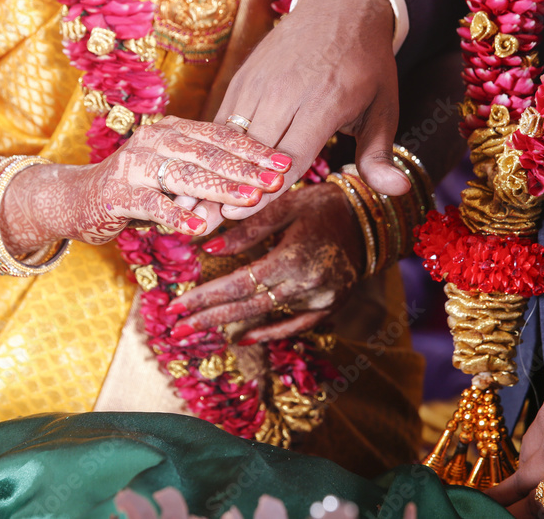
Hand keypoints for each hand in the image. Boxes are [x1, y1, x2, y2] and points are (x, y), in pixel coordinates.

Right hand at [66, 116, 291, 242]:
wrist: (79, 198)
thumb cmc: (140, 185)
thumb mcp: (175, 168)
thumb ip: (208, 166)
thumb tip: (262, 174)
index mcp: (173, 129)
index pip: (221, 136)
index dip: (254, 150)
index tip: (285, 162)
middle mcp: (154, 139)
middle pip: (208, 153)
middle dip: (246, 169)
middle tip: (278, 180)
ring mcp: (134, 164)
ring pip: (185, 175)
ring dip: (220, 189)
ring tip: (251, 199)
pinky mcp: (117, 193)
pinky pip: (152, 204)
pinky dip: (177, 215)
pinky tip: (200, 227)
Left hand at [166, 182, 362, 341]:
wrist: (369, 218)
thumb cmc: (323, 204)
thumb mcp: (284, 204)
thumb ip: (247, 227)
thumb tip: (206, 246)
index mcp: (295, 258)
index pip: (240, 283)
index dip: (206, 297)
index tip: (176, 306)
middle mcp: (308, 285)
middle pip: (248, 307)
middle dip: (209, 318)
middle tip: (175, 329)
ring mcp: (321, 300)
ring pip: (267, 317)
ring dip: (230, 324)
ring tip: (197, 330)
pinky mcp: (330, 307)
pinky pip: (295, 327)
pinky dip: (268, 333)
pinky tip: (241, 338)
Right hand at [212, 0, 409, 221]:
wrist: (341, 6)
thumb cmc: (367, 65)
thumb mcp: (383, 109)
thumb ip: (380, 155)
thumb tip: (398, 192)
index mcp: (325, 101)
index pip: (289, 158)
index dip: (263, 190)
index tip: (238, 217)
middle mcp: (287, 91)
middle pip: (251, 151)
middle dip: (228, 187)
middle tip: (205, 222)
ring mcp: (261, 81)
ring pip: (230, 135)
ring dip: (212, 168)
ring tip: (191, 200)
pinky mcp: (244, 76)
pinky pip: (225, 117)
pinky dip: (215, 145)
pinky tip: (203, 169)